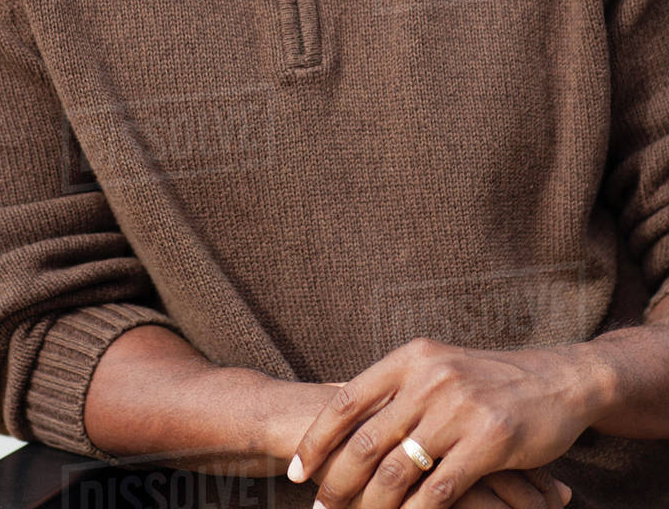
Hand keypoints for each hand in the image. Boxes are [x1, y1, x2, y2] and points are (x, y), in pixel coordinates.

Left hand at [287, 338, 597, 507]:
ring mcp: (459, 408)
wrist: (557, 380)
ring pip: (398, 471)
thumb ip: (399, 391)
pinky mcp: (489, 440)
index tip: (296, 471)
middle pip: (366, 441)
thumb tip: (347, 419)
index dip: (317, 439)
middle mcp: (429, 378)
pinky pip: (439, 490)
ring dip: (371, 507)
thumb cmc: (490, 379)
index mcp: (411, 358)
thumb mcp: (440, 369)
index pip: (348, 400)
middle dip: (336, 483)